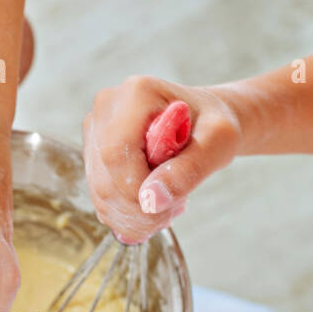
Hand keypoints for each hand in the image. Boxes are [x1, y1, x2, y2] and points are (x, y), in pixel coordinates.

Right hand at [83, 76, 242, 243]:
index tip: (171, 204)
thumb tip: (151, 200)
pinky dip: (127, 215)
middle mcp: (107, 108)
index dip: (137, 191)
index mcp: (135, 94)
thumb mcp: (219, 143)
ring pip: (100, 194)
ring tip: (167, 207)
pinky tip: (153, 204)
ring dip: (134, 217)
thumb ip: (189, 170)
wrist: (203, 122)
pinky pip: (101, 198)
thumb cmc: (214, 126)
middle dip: (139, 210)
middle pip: (104, 180)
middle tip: (173, 210)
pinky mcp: (93, 152)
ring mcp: (95, 131)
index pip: (116, 155)